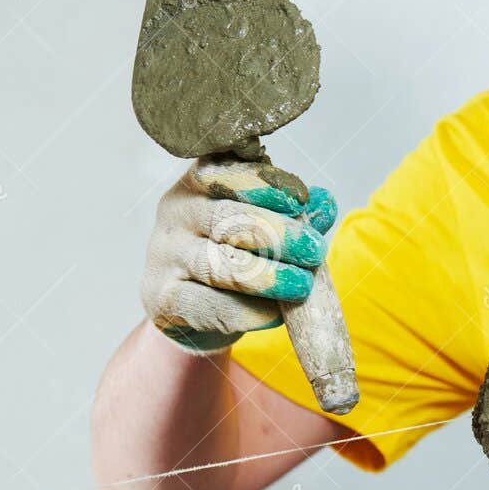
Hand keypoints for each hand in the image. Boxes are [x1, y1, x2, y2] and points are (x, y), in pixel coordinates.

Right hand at [142, 156, 336, 352]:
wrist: (192, 302)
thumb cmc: (235, 250)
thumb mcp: (264, 225)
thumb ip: (294, 214)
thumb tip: (325, 203)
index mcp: (200, 183)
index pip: (227, 174)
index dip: (266, 186)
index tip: (301, 200)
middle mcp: (177, 212)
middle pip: (227, 220)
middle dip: (278, 235)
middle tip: (315, 250)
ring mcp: (166, 256)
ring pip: (218, 266)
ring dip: (268, 277)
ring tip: (302, 285)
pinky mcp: (163, 298)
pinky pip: (210, 306)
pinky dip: (248, 312)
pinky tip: (276, 314)